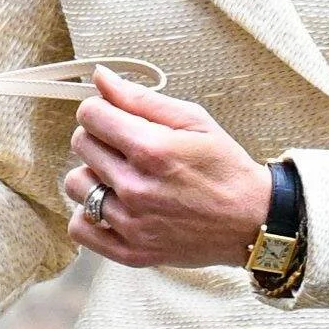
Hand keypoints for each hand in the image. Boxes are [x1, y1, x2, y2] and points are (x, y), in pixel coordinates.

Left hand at [63, 67, 271, 266]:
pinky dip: (88, 216)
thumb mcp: (194, 121)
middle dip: (100, 138)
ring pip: (76, 184)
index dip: (101, 110)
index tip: (115, 118)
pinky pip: (81, 229)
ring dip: (94, 176)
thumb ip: (142, 99)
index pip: (90, 115)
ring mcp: (132, 223)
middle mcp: (136, 187)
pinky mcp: (131, 251)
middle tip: (127, 148)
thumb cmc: (226, 170)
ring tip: (121, 178)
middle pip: (81, 145)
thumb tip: (101, 78)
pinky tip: (112, 206)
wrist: (252, 221)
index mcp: (151, 150)